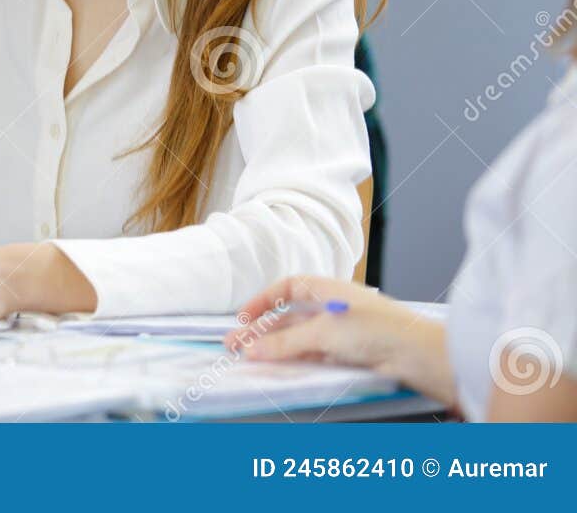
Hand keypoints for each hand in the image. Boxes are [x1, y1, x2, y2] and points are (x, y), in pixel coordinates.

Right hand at [225, 275, 454, 404]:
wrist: (420, 358)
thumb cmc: (375, 330)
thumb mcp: (324, 332)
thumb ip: (285, 342)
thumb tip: (251, 349)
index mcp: (330, 290)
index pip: (289, 288)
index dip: (264, 300)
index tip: (243, 316)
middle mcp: (335, 309)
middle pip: (291, 317)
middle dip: (262, 329)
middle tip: (235, 344)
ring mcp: (343, 334)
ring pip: (300, 339)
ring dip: (274, 347)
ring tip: (249, 359)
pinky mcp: (350, 356)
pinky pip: (313, 356)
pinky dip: (294, 360)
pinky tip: (278, 367)